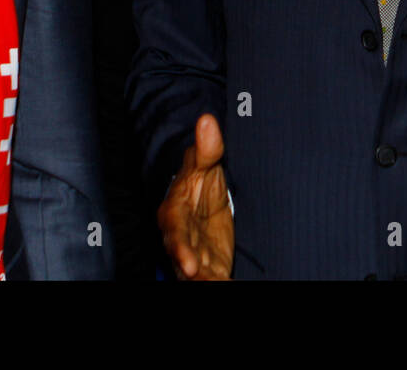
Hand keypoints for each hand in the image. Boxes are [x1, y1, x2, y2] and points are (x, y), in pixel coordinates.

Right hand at [158, 113, 233, 279]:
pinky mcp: (209, 269)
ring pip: (196, 275)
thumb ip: (207, 148)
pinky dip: (221, 284)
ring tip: (219, 286)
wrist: (206, 205)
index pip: (175, 232)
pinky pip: (212, 280)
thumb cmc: (200, 184)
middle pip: (182, 259)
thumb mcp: (204, 165)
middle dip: (189, 271)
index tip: (191, 266)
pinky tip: (232, 286)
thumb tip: (207, 120)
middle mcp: (179, 239)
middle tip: (197, 279)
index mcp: (174, 214)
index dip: (181, 250)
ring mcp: (193, 256)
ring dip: (205, 281)